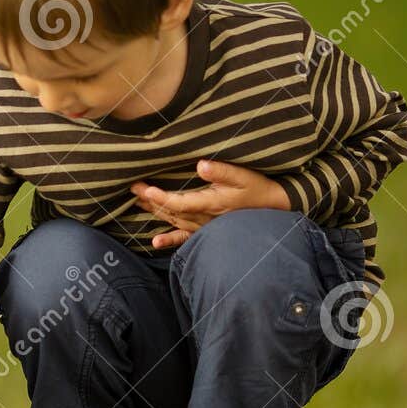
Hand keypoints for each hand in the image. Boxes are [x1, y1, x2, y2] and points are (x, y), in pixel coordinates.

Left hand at [131, 159, 290, 249]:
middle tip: (132, 188)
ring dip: (155, 212)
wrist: (274, 207)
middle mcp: (205, 217)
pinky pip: (186, 237)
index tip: (145, 189)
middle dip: (151, 200)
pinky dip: (170, 239)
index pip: (180, 202)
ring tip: (137, 202)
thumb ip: (222, 172)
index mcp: (211, 203)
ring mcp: (205, 225)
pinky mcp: (208, 230)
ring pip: (174, 221)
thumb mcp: (244, 176)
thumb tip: (201, 166)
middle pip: (172, 211)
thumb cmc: (258, 188)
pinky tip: (155, 242)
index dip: (161, 197)